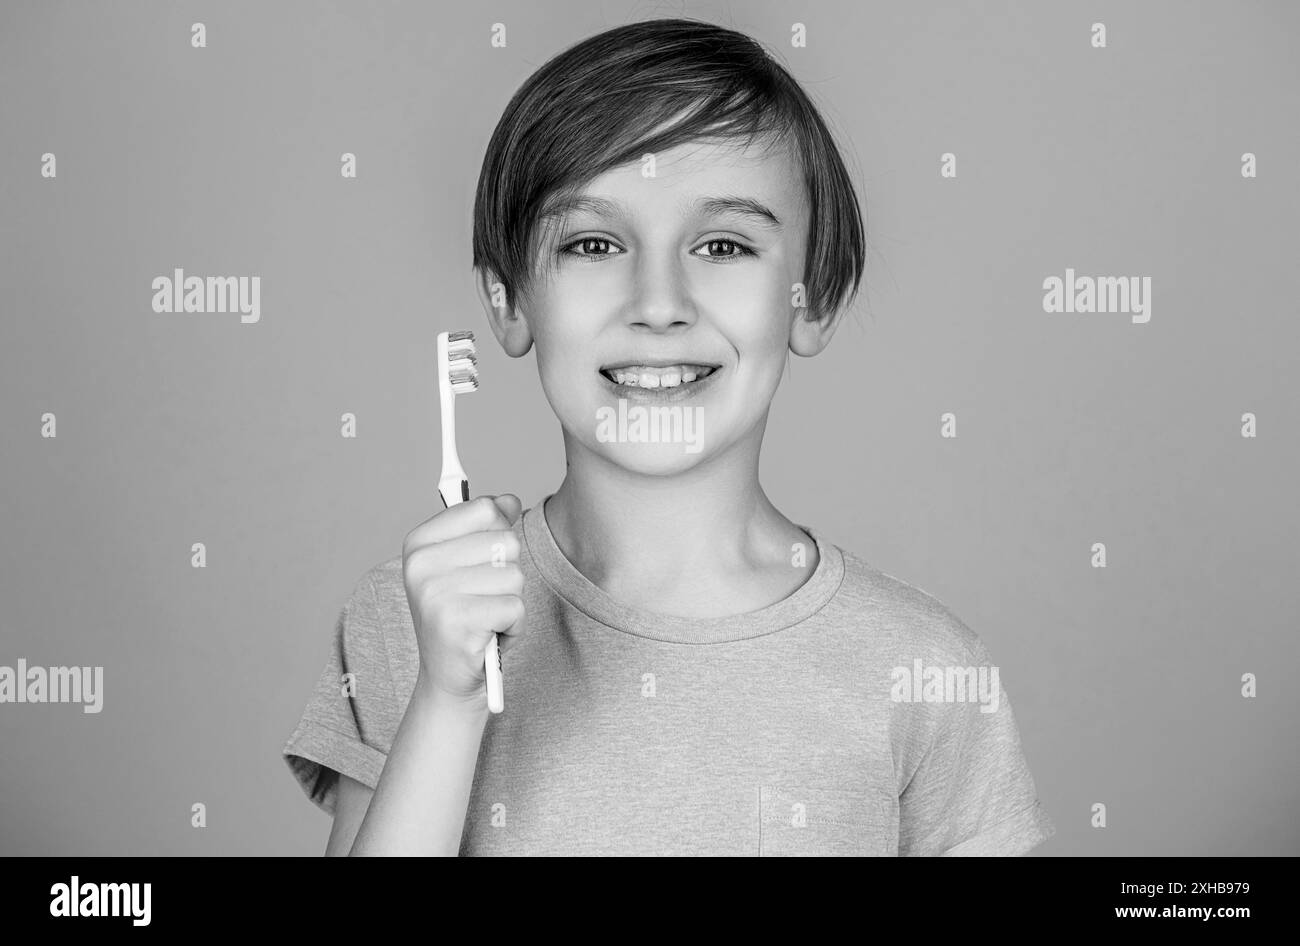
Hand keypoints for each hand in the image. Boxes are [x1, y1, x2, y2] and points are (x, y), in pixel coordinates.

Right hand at [401, 494, 526, 704]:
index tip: (483, 558)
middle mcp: (420, 565)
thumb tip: (509, 500)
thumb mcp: (469, 563)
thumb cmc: (464, 617)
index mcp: (418, 542)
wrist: (450, 679)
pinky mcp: (455, 623)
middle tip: (483, 597)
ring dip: (511, 600)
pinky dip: (513, 624)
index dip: (499, 532)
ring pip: (513, 575)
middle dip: (508, 572)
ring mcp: (434, 594)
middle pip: (505, 541)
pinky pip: (515, 606)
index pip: (484, 509)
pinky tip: (490, 634)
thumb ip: (487, 527)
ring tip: (486, 617)